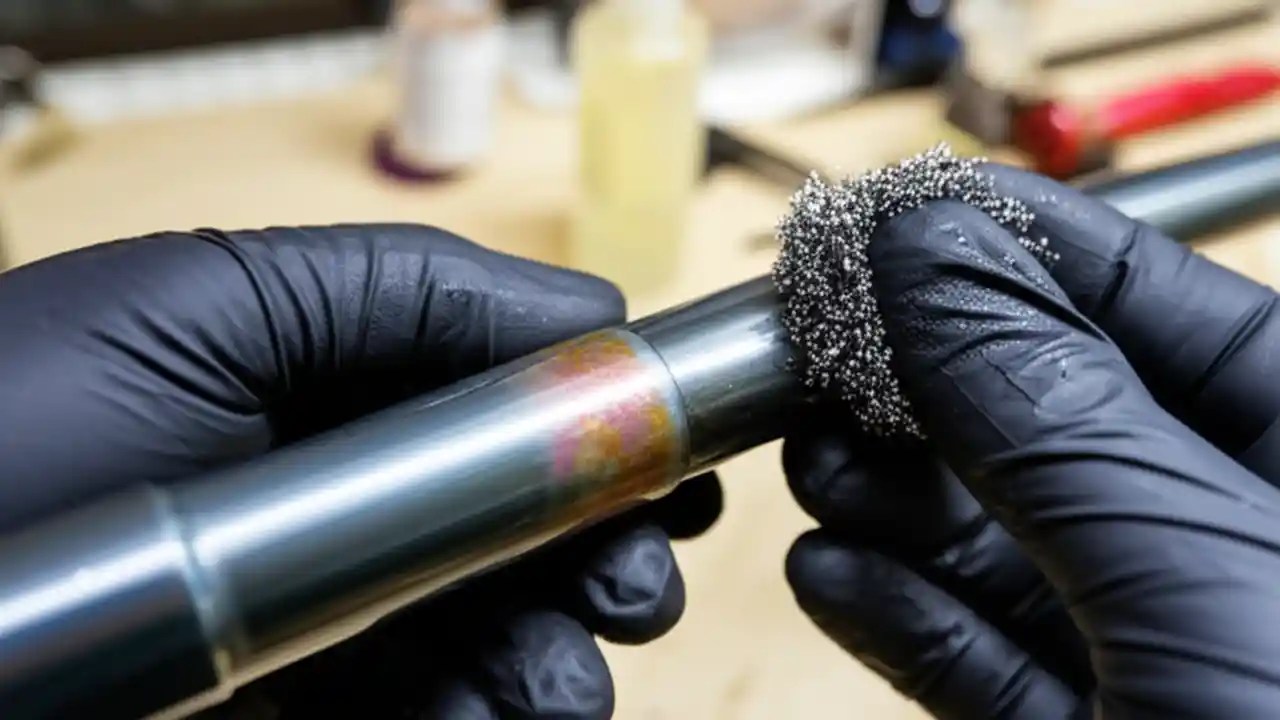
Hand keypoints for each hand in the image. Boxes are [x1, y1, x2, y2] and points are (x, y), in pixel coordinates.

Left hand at [0, 225, 720, 718]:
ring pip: (498, 642)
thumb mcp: (207, 306)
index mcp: (339, 390)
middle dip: (604, 559)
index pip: (510, 409)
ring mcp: (333, 624)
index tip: (673, 467)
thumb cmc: (14, 433)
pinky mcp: (316, 713)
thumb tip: (596, 306)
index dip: (605, 435)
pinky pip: (442, 716)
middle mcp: (351, 505)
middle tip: (632, 591)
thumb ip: (404, 290)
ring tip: (561, 686)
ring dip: (561, 664)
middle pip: (524, 535)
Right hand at [782, 166, 1279, 717]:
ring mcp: (1152, 645)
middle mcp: (1226, 541)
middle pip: (1049, 419)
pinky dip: (896, 614)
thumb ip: (1047, 410)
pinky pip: (977, 656)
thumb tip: (927, 251)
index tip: (894, 215)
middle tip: (820, 346)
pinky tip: (831, 574)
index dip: (1019, 246)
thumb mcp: (1189, 562)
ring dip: (886, 501)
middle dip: (923, 388)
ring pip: (998, 543)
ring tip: (815, 466)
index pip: (1155, 304)